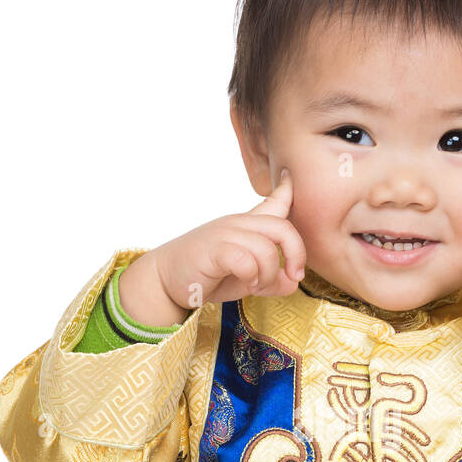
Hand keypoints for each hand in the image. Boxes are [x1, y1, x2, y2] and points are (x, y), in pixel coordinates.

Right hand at [151, 169, 305, 310]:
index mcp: (246, 225)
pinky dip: (252, 276)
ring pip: (267, 249)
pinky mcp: (214, 250)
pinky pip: (246, 260)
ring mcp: (225, 234)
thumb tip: (292, 282)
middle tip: (293, 276)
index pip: (273, 201)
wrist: (165, 280)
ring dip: (269, 274)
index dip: (287, 189)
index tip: (290, 176)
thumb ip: (270, 278)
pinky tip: (245, 283)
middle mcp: (237, 224)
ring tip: (256, 285)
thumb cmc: (205, 275)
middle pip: (282, 228)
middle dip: (297, 254)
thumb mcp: (245, 277)